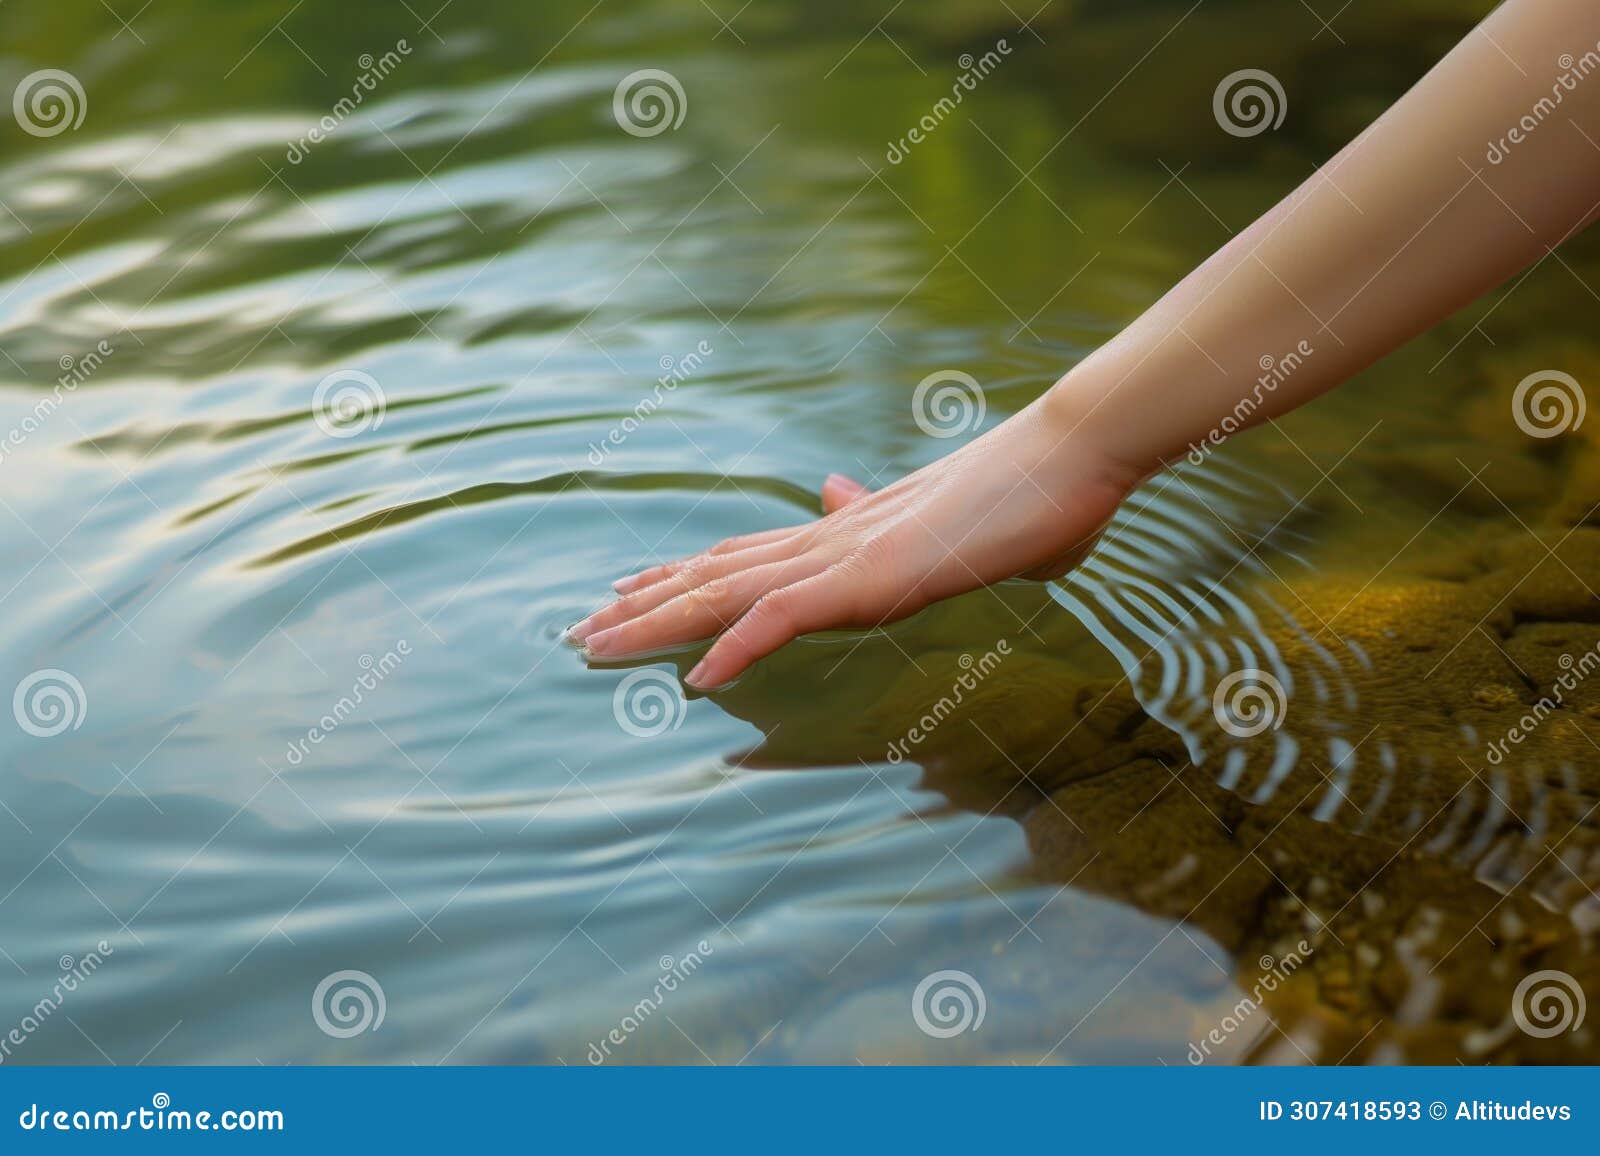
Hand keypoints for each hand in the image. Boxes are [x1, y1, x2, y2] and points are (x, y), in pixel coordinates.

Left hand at [568, 394, 1140, 688]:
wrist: (1072, 454)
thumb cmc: (1030, 493)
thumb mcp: (943, 517)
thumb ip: (884, 516)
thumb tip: (834, 491)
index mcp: (849, 532)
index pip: (746, 554)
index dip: (684, 574)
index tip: (631, 587)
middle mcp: (832, 540)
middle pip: (717, 572)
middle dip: (645, 605)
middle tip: (581, 628)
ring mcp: (848, 557)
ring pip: (728, 591)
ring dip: (657, 624)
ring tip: (594, 646)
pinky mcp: (872, 578)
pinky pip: (784, 619)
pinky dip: (734, 649)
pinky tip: (692, 682)